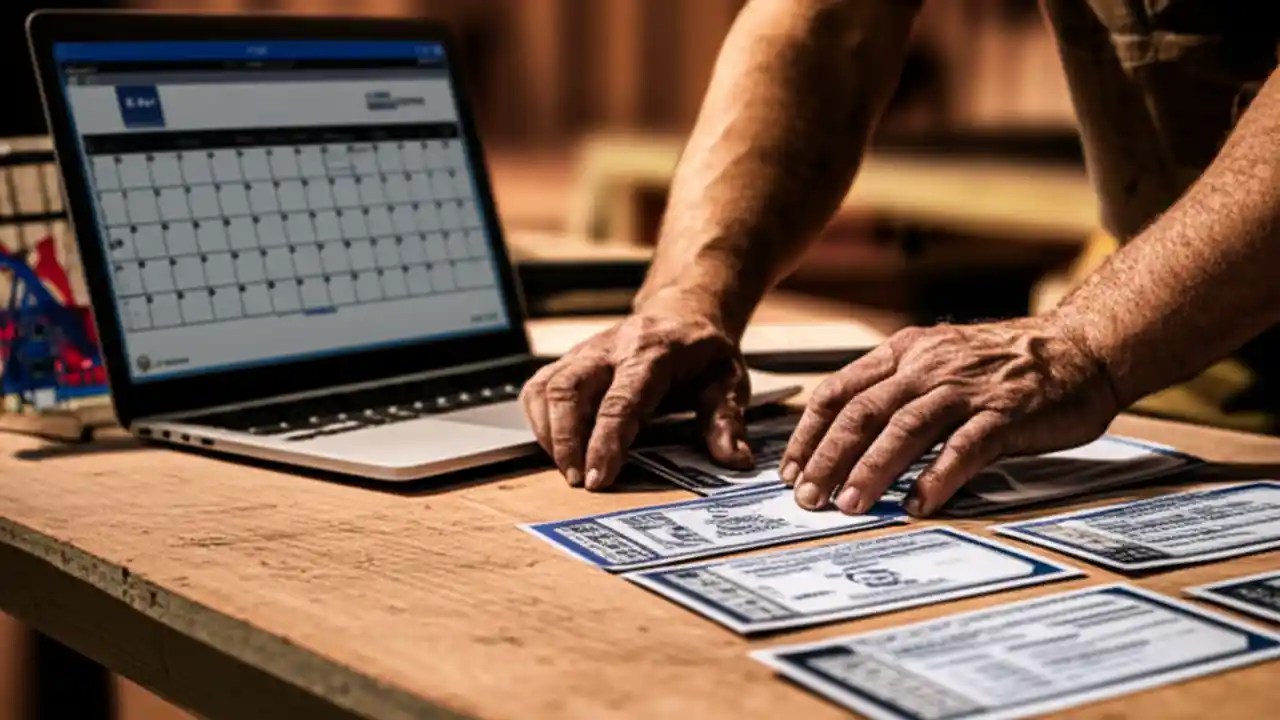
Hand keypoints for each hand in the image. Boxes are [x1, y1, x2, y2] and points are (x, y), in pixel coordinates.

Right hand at [520, 293, 753, 490]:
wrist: (682, 312)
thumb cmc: (703, 352)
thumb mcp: (729, 380)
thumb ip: (726, 419)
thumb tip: (733, 460)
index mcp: (653, 352)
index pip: (621, 400)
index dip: (605, 442)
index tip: (598, 479)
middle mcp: (611, 348)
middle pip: (569, 389)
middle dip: (566, 440)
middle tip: (577, 481)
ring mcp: (585, 352)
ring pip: (547, 387)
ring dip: (549, 433)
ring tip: (566, 469)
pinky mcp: (570, 360)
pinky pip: (539, 387)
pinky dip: (539, 421)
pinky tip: (555, 447)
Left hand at [779, 316, 1119, 515]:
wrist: (1080, 346)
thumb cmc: (1002, 364)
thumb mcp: (937, 360)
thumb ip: (896, 390)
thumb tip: (845, 439)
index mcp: (904, 353)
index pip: (839, 392)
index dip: (809, 434)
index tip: (789, 470)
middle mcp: (928, 367)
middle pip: (863, 412)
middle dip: (828, 458)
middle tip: (807, 498)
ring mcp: (967, 389)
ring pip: (906, 428)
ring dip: (871, 470)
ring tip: (849, 505)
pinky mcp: (1007, 413)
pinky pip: (966, 447)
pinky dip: (938, 477)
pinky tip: (917, 504)